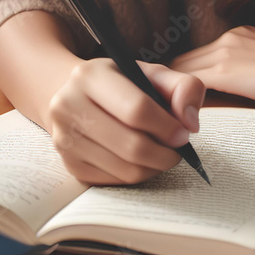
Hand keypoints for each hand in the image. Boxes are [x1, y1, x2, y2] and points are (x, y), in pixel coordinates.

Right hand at [44, 57, 204, 185]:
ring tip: (164, 154)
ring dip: (154, 167)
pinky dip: (138, 174)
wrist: (74, 95)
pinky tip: (144, 160)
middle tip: (178, 150)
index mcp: (90, 76)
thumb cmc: (121, 83)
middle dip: (165, 153)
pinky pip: (115, 181)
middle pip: (131, 145)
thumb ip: (182, 87)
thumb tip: (190, 123)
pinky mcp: (70, 165)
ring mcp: (64, 139)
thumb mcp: (152, 73)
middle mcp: (68, 106)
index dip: (167, 126)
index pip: (136, 109)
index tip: (185, 133)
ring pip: (125, 169)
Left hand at [168, 25, 254, 112]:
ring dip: (179, 92)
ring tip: (177, 113)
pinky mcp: (225, 71)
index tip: (184, 94)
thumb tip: (232, 92)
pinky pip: (191, 83)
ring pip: (183, 71)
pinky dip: (185, 98)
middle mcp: (230, 38)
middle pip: (186, 61)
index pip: (200, 55)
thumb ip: (248, 70)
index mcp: (240, 35)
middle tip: (174, 108)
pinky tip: (186, 114)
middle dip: (178, 84)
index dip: (189, 76)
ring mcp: (226, 52)